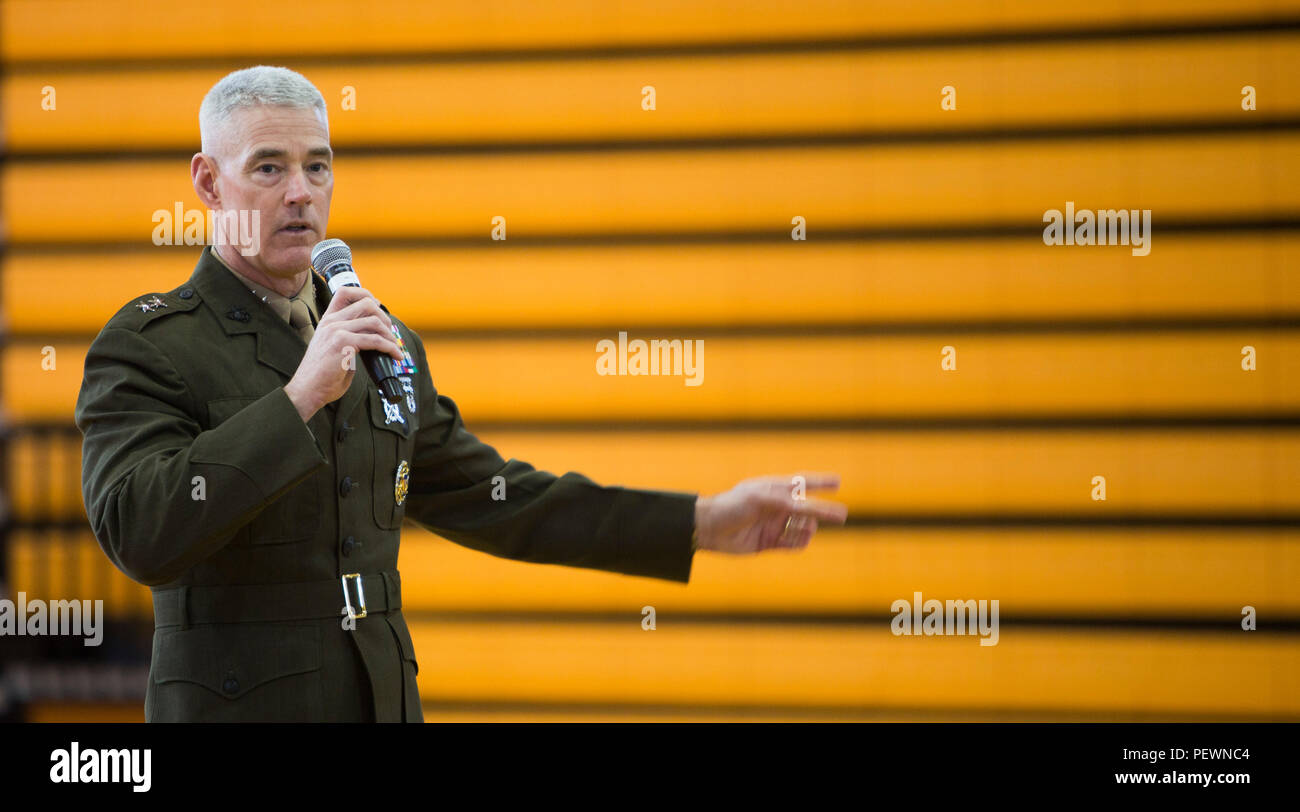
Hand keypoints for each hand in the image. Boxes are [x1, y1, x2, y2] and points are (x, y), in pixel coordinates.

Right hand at [284, 286, 404, 420]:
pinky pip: (375, 340)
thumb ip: (350, 339)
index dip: (366, 295)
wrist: (307, 390)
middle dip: (385, 317)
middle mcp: (331, 322)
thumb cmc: (322, 376)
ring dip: (390, 335)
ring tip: (395, 347)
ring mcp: (336, 330)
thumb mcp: (335, 350)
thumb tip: (374, 338)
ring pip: (374, 321)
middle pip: (367, 303)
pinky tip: (396, 356)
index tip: (379, 309)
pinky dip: (390, 347)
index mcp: (327, 321)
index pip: (345, 292)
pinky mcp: (343, 343)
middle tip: (391, 334)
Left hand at [693, 472, 847, 553]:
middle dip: (822, 512)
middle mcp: (777, 506)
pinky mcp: (769, 543)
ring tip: (802, 528)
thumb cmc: (734, 506)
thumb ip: (793, 505)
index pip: (803, 482)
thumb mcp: (765, 500)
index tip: (838, 481)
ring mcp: (774, 525)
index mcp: (775, 488)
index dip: (821, 482)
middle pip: (808, 509)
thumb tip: (816, 513)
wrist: (709, 528)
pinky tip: (796, 541)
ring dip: (807, 529)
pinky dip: (798, 543)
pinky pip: (792, 544)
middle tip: (839, 515)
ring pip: (803, 528)